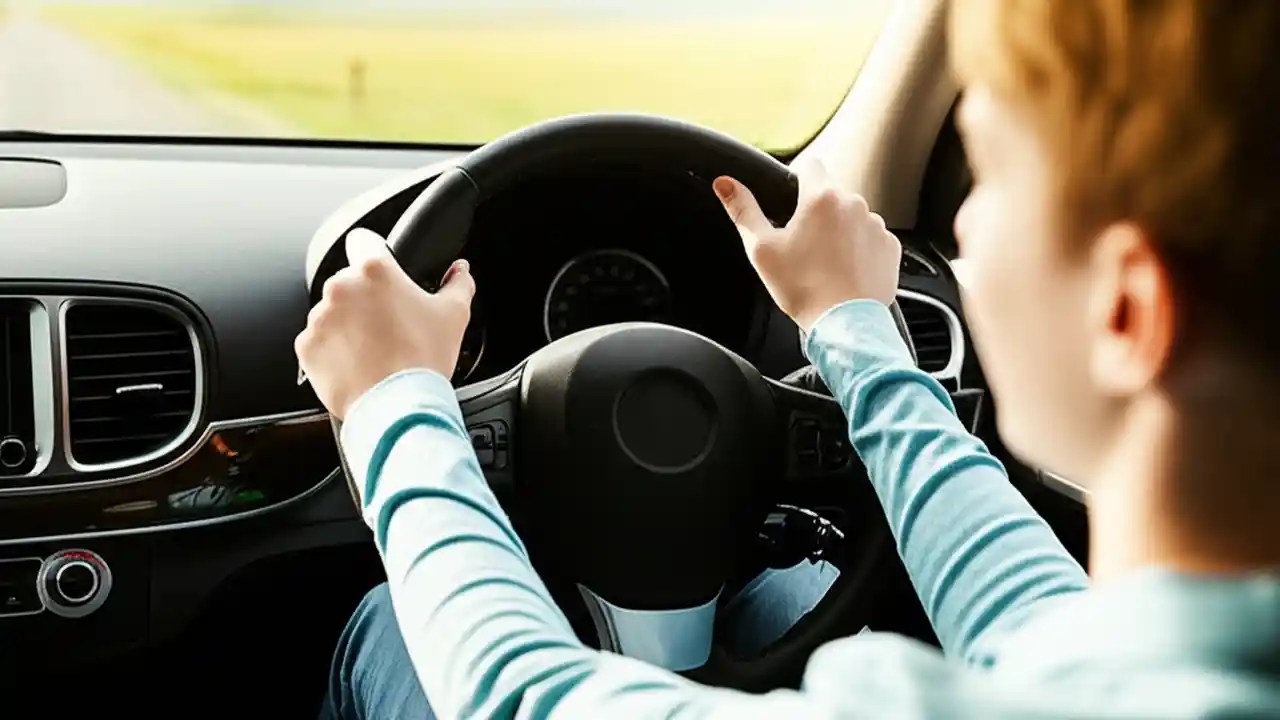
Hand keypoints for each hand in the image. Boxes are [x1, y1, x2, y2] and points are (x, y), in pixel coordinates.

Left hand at [295, 229, 475, 418]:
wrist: (397, 408)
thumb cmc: (424, 360)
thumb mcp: (454, 316)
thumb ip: (458, 283)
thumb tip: (460, 271)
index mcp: (375, 271)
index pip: (364, 242)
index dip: (376, 255)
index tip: (381, 273)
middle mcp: (341, 288)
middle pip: (349, 282)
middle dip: (364, 299)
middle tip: (387, 326)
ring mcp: (319, 318)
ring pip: (332, 313)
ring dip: (347, 325)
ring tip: (373, 350)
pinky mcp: (306, 347)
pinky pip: (318, 342)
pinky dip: (333, 351)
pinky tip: (357, 364)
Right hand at [712, 156, 900, 330]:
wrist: (843, 324)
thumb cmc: (802, 287)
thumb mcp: (761, 249)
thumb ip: (742, 210)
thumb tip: (724, 183)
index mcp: (821, 197)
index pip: (809, 164)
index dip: (797, 178)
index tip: (791, 199)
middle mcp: (854, 203)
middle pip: (831, 193)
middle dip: (817, 211)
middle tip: (803, 244)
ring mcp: (876, 225)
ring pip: (852, 215)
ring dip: (840, 229)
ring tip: (826, 262)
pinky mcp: (890, 246)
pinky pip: (871, 238)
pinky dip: (860, 249)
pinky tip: (845, 270)